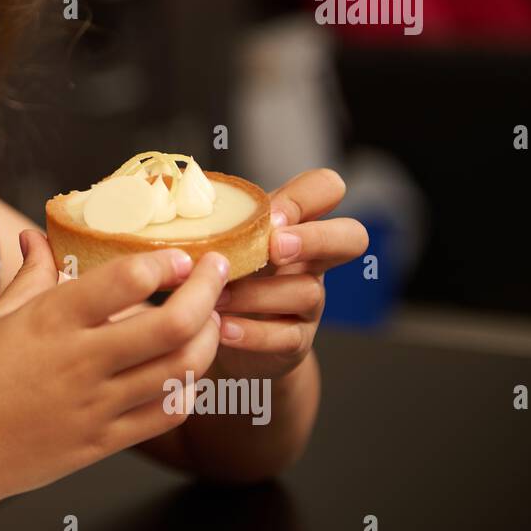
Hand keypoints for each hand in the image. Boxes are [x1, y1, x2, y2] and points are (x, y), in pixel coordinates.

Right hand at [0, 232, 228, 505]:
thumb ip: (30, 277)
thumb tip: (36, 237)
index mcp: (51, 322)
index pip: (126, 281)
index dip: (163, 262)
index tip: (179, 254)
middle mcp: (80, 363)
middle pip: (172, 326)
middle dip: (208, 292)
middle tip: (217, 271)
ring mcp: (95, 407)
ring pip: (180, 372)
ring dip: (207, 340)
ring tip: (209, 319)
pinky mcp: (101, 443)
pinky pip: (164, 415)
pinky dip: (187, 389)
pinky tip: (184, 372)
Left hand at [210, 168, 367, 380]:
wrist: (220, 339)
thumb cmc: (221, 275)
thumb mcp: (223, 243)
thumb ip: (217, 222)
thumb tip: (179, 194)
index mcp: (294, 225)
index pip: (325, 189)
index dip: (308, 196)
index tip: (269, 215)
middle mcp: (312, 260)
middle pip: (351, 236)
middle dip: (316, 238)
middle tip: (274, 248)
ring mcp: (309, 302)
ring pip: (308, 291)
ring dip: (258, 293)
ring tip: (216, 298)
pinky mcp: (295, 340)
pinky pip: (285, 336)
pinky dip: (252, 333)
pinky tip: (223, 328)